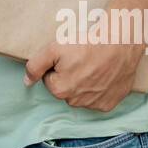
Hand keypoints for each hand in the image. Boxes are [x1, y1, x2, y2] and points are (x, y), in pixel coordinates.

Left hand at [24, 39, 146, 112]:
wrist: (120, 42)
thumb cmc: (86, 43)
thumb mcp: (54, 48)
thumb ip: (35, 66)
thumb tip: (27, 82)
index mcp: (60, 90)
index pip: (49, 80)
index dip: (56, 66)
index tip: (68, 57)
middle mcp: (77, 102)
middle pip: (65, 89)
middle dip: (69, 76)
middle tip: (81, 59)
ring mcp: (94, 104)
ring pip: (80, 95)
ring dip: (83, 83)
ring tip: (93, 65)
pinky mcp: (110, 103)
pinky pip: (98, 99)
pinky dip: (99, 89)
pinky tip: (103, 75)